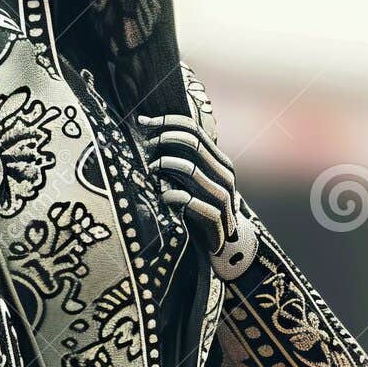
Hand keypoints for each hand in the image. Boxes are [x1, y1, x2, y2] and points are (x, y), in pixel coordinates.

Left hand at [139, 113, 239, 256]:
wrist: (220, 244)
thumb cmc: (198, 207)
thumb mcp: (193, 180)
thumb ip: (183, 159)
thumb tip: (148, 128)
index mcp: (219, 161)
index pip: (194, 130)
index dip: (167, 122)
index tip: (143, 123)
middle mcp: (224, 175)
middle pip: (192, 144)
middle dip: (163, 140)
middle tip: (145, 148)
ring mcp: (222, 197)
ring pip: (190, 169)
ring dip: (164, 166)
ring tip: (150, 171)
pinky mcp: (215, 220)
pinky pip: (190, 202)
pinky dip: (172, 196)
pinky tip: (162, 197)